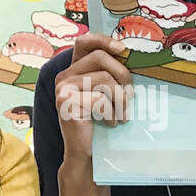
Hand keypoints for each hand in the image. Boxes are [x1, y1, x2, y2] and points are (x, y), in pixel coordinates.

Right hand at [52, 33, 132, 164]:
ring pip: (104, 79)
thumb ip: (110, 75)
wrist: (85, 155)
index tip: (123, 49)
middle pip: (99, 57)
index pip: (85, 42)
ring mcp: (63, 89)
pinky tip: (110, 123)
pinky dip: (112, 113)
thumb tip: (133, 57)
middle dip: (122, 74)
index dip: (103, 40)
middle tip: (130, 95)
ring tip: (121, 115)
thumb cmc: (100, 124)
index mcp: (73, 70)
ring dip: (120, 99)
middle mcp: (64, 76)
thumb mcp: (105, 95)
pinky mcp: (66, 103)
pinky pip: (100, 99)